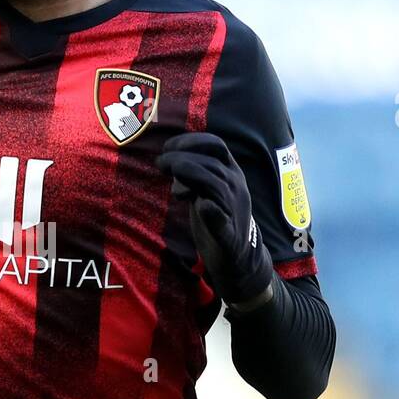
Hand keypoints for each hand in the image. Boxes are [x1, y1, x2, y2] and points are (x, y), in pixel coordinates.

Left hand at [157, 132, 272, 305]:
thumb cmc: (218, 217)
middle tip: (160, 163)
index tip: (167, 147)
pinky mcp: (227, 234)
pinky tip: (202, 206)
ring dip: (191, 176)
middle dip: (182, 159)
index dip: (190, 142)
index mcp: (231, 173)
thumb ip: (191, 175)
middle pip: (211, 163)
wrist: (238, 256)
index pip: (215, 145)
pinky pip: (221, 219)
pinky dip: (211, 211)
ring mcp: (233, 209)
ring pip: (216, 185)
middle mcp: (235, 187)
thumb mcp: (205, 189)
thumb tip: (169, 164)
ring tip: (170, 177)